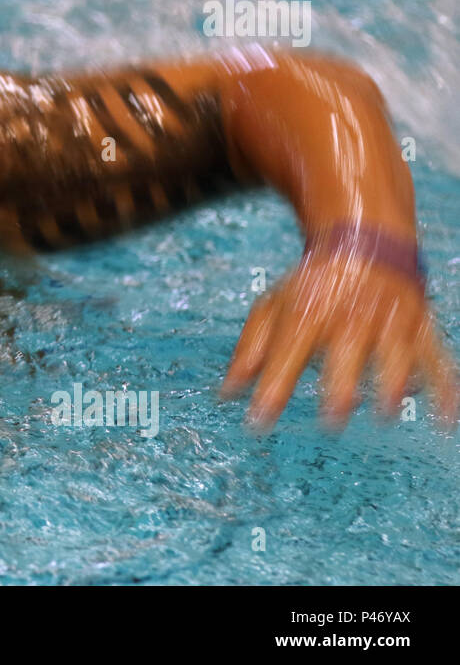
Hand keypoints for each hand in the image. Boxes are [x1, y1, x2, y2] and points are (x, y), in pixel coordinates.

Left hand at [220, 247, 457, 431]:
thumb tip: (227, 394)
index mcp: (307, 317)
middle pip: (346, 357)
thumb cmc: (312, 285)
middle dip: (340, 389)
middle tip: (331, 419)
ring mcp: (388, 323)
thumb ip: (251, 351)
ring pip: (395, 356)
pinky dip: (444, 389)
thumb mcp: (272, 307)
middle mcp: (349, 320)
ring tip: (384, 413)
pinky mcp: (419, 328)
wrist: (363, 241)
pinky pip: (437, 359)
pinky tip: (446, 419)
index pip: (285, 360)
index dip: (271, 393)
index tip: (258, 423)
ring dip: (391, 386)